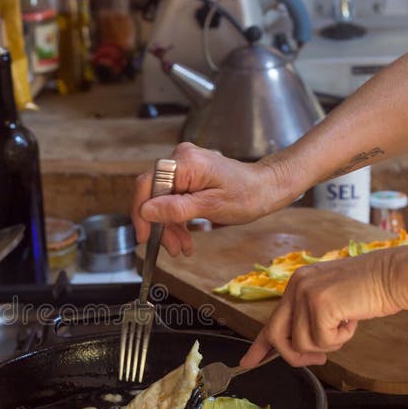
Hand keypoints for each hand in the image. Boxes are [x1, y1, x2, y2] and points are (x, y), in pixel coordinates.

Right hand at [132, 143, 291, 255]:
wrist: (266, 188)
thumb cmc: (247, 195)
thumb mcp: (212, 207)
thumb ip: (177, 208)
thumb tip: (146, 210)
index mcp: (186, 163)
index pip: (147, 184)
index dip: (141, 212)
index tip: (144, 236)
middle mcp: (181, 160)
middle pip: (154, 195)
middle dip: (161, 225)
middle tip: (172, 248)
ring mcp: (184, 167)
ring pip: (162, 201)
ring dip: (170, 227)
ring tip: (182, 247)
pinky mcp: (188, 176)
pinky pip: (173, 199)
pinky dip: (177, 220)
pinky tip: (185, 238)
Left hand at [241, 247, 407, 367]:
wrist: (394, 275)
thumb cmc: (370, 290)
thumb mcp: (331, 301)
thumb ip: (310, 319)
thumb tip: (297, 348)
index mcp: (297, 283)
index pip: (272, 320)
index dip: (259, 345)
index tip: (248, 362)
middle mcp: (296, 286)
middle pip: (276, 335)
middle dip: (293, 356)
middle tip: (316, 362)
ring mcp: (306, 294)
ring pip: (302, 343)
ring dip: (328, 344)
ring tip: (346, 324)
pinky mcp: (320, 304)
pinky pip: (322, 342)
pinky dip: (341, 339)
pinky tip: (352, 320)